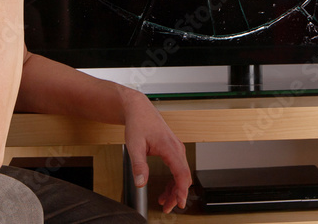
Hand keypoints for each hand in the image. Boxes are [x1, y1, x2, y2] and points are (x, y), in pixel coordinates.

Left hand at [122, 90, 191, 212]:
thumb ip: (139, 165)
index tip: (180, 203)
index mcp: (169, 147)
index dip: (182, 190)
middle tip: (167, 208)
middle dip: (178, 194)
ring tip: (165, 202)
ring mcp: (176, 148)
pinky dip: (173, 181)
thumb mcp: (134, 145)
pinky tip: (166, 190)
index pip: (181, 173)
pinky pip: (178, 168)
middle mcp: (177, 148)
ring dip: (175, 189)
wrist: (139, 110)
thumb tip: (141, 182)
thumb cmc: (138, 124)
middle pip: (184, 176)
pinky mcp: (173, 150)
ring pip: (182, 173)